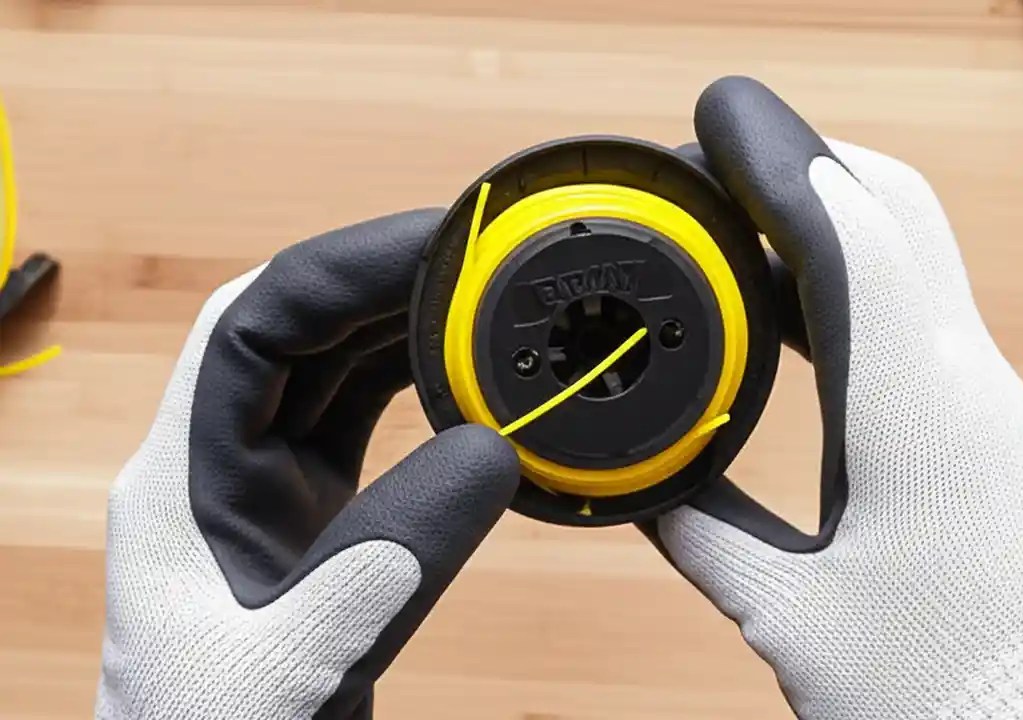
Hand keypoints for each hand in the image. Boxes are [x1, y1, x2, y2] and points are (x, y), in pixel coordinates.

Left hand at [95, 210, 519, 719]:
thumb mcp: (309, 653)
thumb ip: (398, 552)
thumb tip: (495, 446)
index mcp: (180, 479)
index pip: (249, 325)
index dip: (343, 269)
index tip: (436, 243)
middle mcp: (211, 465)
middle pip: (294, 330)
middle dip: (384, 282)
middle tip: (482, 254)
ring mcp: (255, 488)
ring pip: (326, 370)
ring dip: (402, 327)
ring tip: (485, 297)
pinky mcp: (300, 517)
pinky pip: (355, 423)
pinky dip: (413, 388)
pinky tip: (466, 374)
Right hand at [650, 77, 1022, 718]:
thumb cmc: (925, 691)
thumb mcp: (784, 613)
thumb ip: (698, 531)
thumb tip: (634, 477)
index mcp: (916, 417)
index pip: (850, 238)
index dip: (776, 164)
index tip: (710, 128)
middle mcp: (966, 383)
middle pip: (896, 208)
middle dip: (801, 164)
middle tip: (707, 168)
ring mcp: (985, 394)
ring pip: (910, 246)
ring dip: (823, 213)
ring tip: (727, 218)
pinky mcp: (983, 415)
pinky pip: (913, 302)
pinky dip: (844, 272)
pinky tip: (778, 300)